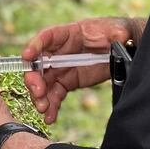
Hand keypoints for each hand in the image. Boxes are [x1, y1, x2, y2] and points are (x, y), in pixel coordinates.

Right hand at [21, 16, 145, 125]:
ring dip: (40, 96)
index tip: (27, 56)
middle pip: (38, 63)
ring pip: (43, 82)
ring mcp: (61, 68)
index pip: (47, 37)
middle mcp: (59, 51)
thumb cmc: (114, 33)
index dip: (35, 46)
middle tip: (38, 91)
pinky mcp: (67, 82)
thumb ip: (115, 35)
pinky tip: (50, 117)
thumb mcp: (116, 31)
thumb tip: (118, 38)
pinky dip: (51, 106)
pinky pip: (55, 94)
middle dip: (34, 78)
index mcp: (68, 34)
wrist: (121, 48)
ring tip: (43, 109)